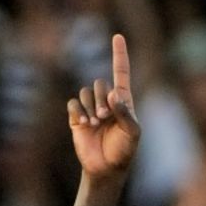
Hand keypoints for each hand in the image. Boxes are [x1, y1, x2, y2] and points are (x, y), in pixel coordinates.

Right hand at [68, 33, 140, 183]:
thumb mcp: (132, 133)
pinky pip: (73, 103)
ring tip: (96, 123)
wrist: (106, 169)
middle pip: (99, 82)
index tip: (117, 36)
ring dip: (91, 106)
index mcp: (123, 101)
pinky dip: (78, 112)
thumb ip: (125, 113)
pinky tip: (85, 124)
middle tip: (105, 117)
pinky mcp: (77, 118)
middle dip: (101, 97)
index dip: (119, 54)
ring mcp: (91, 109)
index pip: (121, 72)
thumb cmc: (124, 151)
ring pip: (85, 91)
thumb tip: (113, 94)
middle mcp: (106, 101)